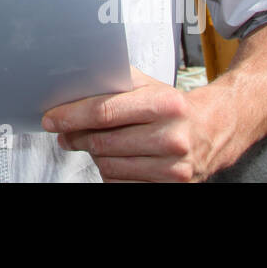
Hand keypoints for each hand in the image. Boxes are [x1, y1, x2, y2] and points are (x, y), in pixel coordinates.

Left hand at [41, 66, 229, 181]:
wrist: (214, 129)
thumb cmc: (174, 106)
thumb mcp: (149, 85)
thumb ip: (115, 80)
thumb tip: (73, 80)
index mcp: (165, 104)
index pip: (105, 112)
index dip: (72, 116)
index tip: (51, 118)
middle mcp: (172, 137)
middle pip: (103, 142)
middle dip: (76, 136)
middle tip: (64, 132)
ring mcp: (174, 167)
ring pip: (109, 166)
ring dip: (92, 155)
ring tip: (89, 143)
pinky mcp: (173, 187)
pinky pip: (123, 184)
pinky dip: (110, 173)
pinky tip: (112, 158)